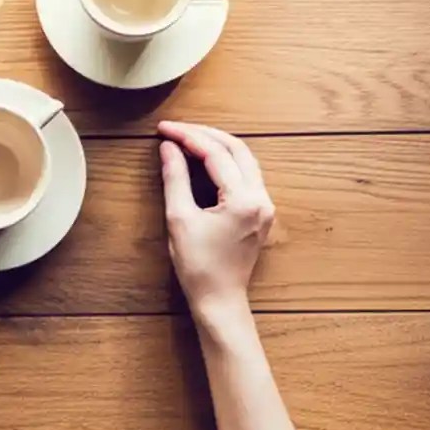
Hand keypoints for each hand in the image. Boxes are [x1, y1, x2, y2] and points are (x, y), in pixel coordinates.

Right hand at [158, 121, 274, 315]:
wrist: (219, 300)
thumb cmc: (198, 267)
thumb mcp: (180, 219)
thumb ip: (175, 178)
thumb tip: (169, 148)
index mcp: (243, 200)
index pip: (215, 154)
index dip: (187, 137)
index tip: (164, 130)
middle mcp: (261, 199)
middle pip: (237, 149)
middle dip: (205, 134)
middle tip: (177, 129)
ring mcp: (265, 206)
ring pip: (245, 160)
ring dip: (218, 146)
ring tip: (189, 139)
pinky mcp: (261, 213)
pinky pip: (247, 176)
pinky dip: (226, 163)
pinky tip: (206, 160)